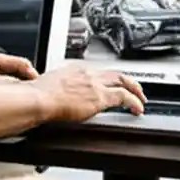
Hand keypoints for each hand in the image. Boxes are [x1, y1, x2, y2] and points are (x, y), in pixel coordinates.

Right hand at [31, 63, 146, 121]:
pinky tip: (137, 109)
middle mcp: (88, 73)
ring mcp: (95, 84)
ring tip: (141, 99)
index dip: (108, 78)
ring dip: (135, 90)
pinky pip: (124, 98)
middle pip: (114, 73)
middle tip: (135, 88)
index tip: (112, 84)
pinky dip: (134, 102)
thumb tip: (58, 97)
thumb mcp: (50, 86)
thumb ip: (60, 89)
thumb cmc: (38, 95)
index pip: (98, 72)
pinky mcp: (100, 97)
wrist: (38, 98)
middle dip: (127, 80)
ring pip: (123, 82)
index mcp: (75, 69)